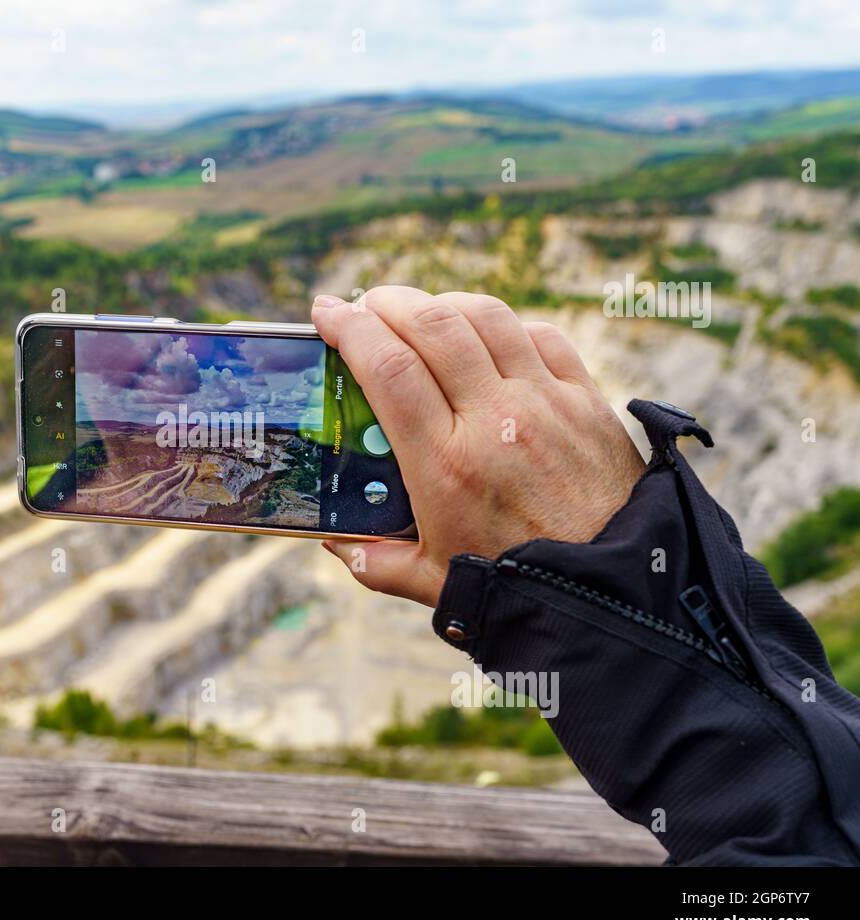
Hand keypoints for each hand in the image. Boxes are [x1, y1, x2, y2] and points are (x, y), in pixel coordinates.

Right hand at [312, 287, 644, 607]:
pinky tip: (485, 334)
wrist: (616, 594)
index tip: (326, 313)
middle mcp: (494, 421)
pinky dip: (504, 324)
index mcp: (445, 465)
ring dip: (444, 302)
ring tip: (420, 309)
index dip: (351, 330)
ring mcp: (545, 403)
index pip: (388, 369)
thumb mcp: (434, 582)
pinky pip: (540, 336)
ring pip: (487, 317)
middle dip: (389, 302)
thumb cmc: (520, 591)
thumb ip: (374, 562)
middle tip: (366, 304)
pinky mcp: (585, 400)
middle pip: (433, 326)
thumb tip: (335, 542)